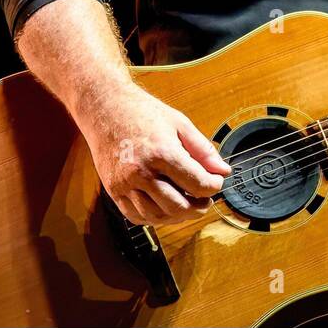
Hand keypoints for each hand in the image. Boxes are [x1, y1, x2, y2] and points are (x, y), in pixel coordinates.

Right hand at [76, 83, 231, 225]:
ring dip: (178, 216)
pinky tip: (166, 208)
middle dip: (199, 208)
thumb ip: (203, 150)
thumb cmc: (142, 113)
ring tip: (188, 205)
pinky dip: (155, 218)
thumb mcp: (180, 124)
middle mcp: (142, 172)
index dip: (213, 187)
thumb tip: (222, 171)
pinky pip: (137, 217)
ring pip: (158, 216)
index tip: (216, 182)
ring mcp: (125, 184)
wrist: (105, 109)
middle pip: (179, 206)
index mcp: (162, 153)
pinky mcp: (113, 191)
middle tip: (205, 200)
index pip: (197, 184)